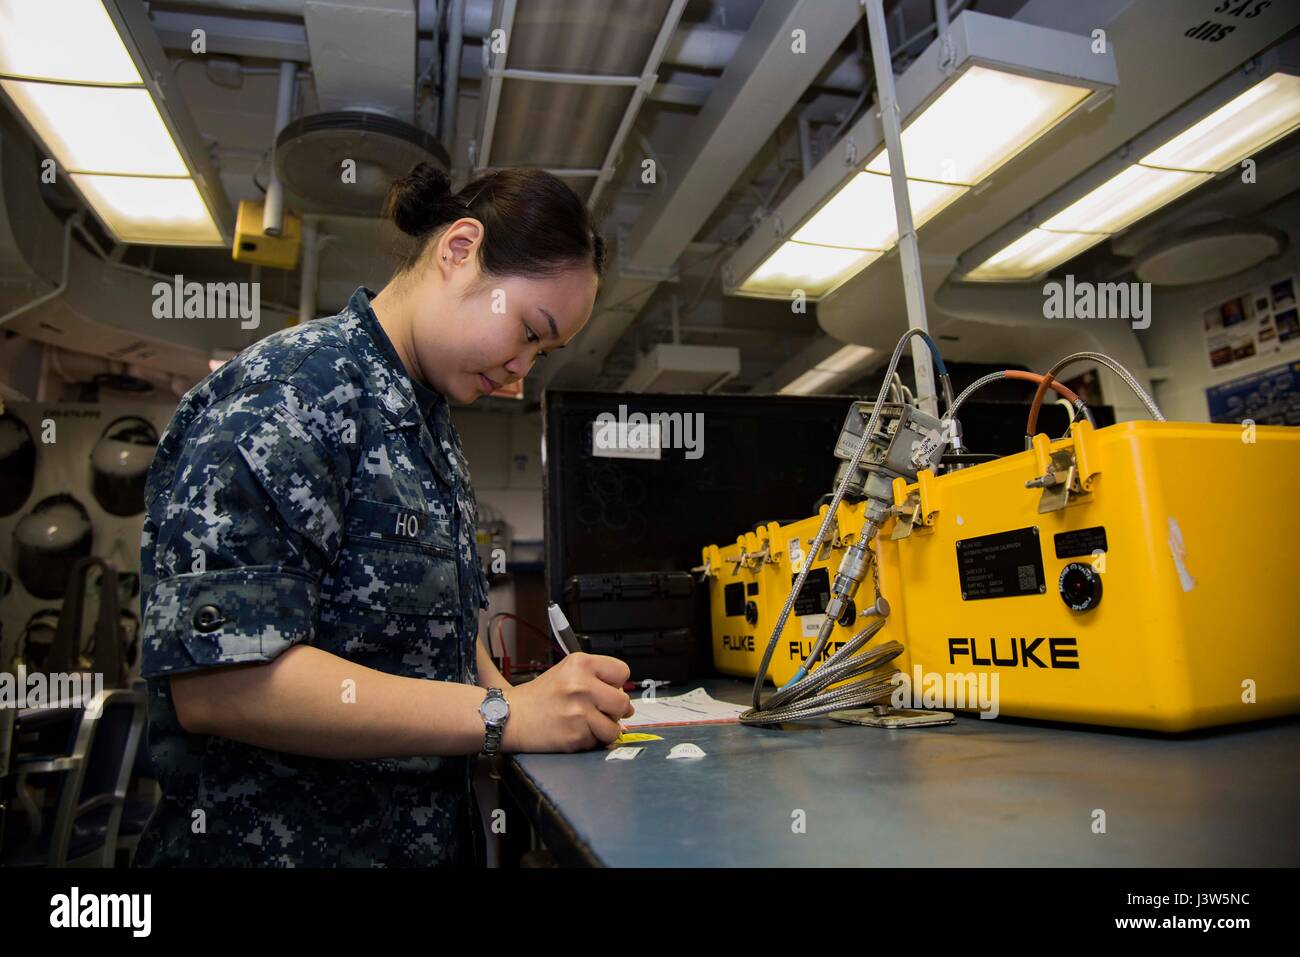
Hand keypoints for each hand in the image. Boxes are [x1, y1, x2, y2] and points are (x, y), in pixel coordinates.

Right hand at [500, 653, 634, 752]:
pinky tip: (573, 731)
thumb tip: (628, 704)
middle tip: (595, 710)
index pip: (622, 672)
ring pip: (615, 727)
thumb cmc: (539, 697)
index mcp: (580, 664)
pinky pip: (598, 741)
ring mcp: (579, 711)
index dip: (616, 684)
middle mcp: (581, 685)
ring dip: (603, 729)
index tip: (606, 689)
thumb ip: (598, 681)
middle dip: (613, 710)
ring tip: (583, 722)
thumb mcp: (567, 673)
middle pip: (623, 702)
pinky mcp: (575, 735)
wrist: (510, 717)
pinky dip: (589, 740)